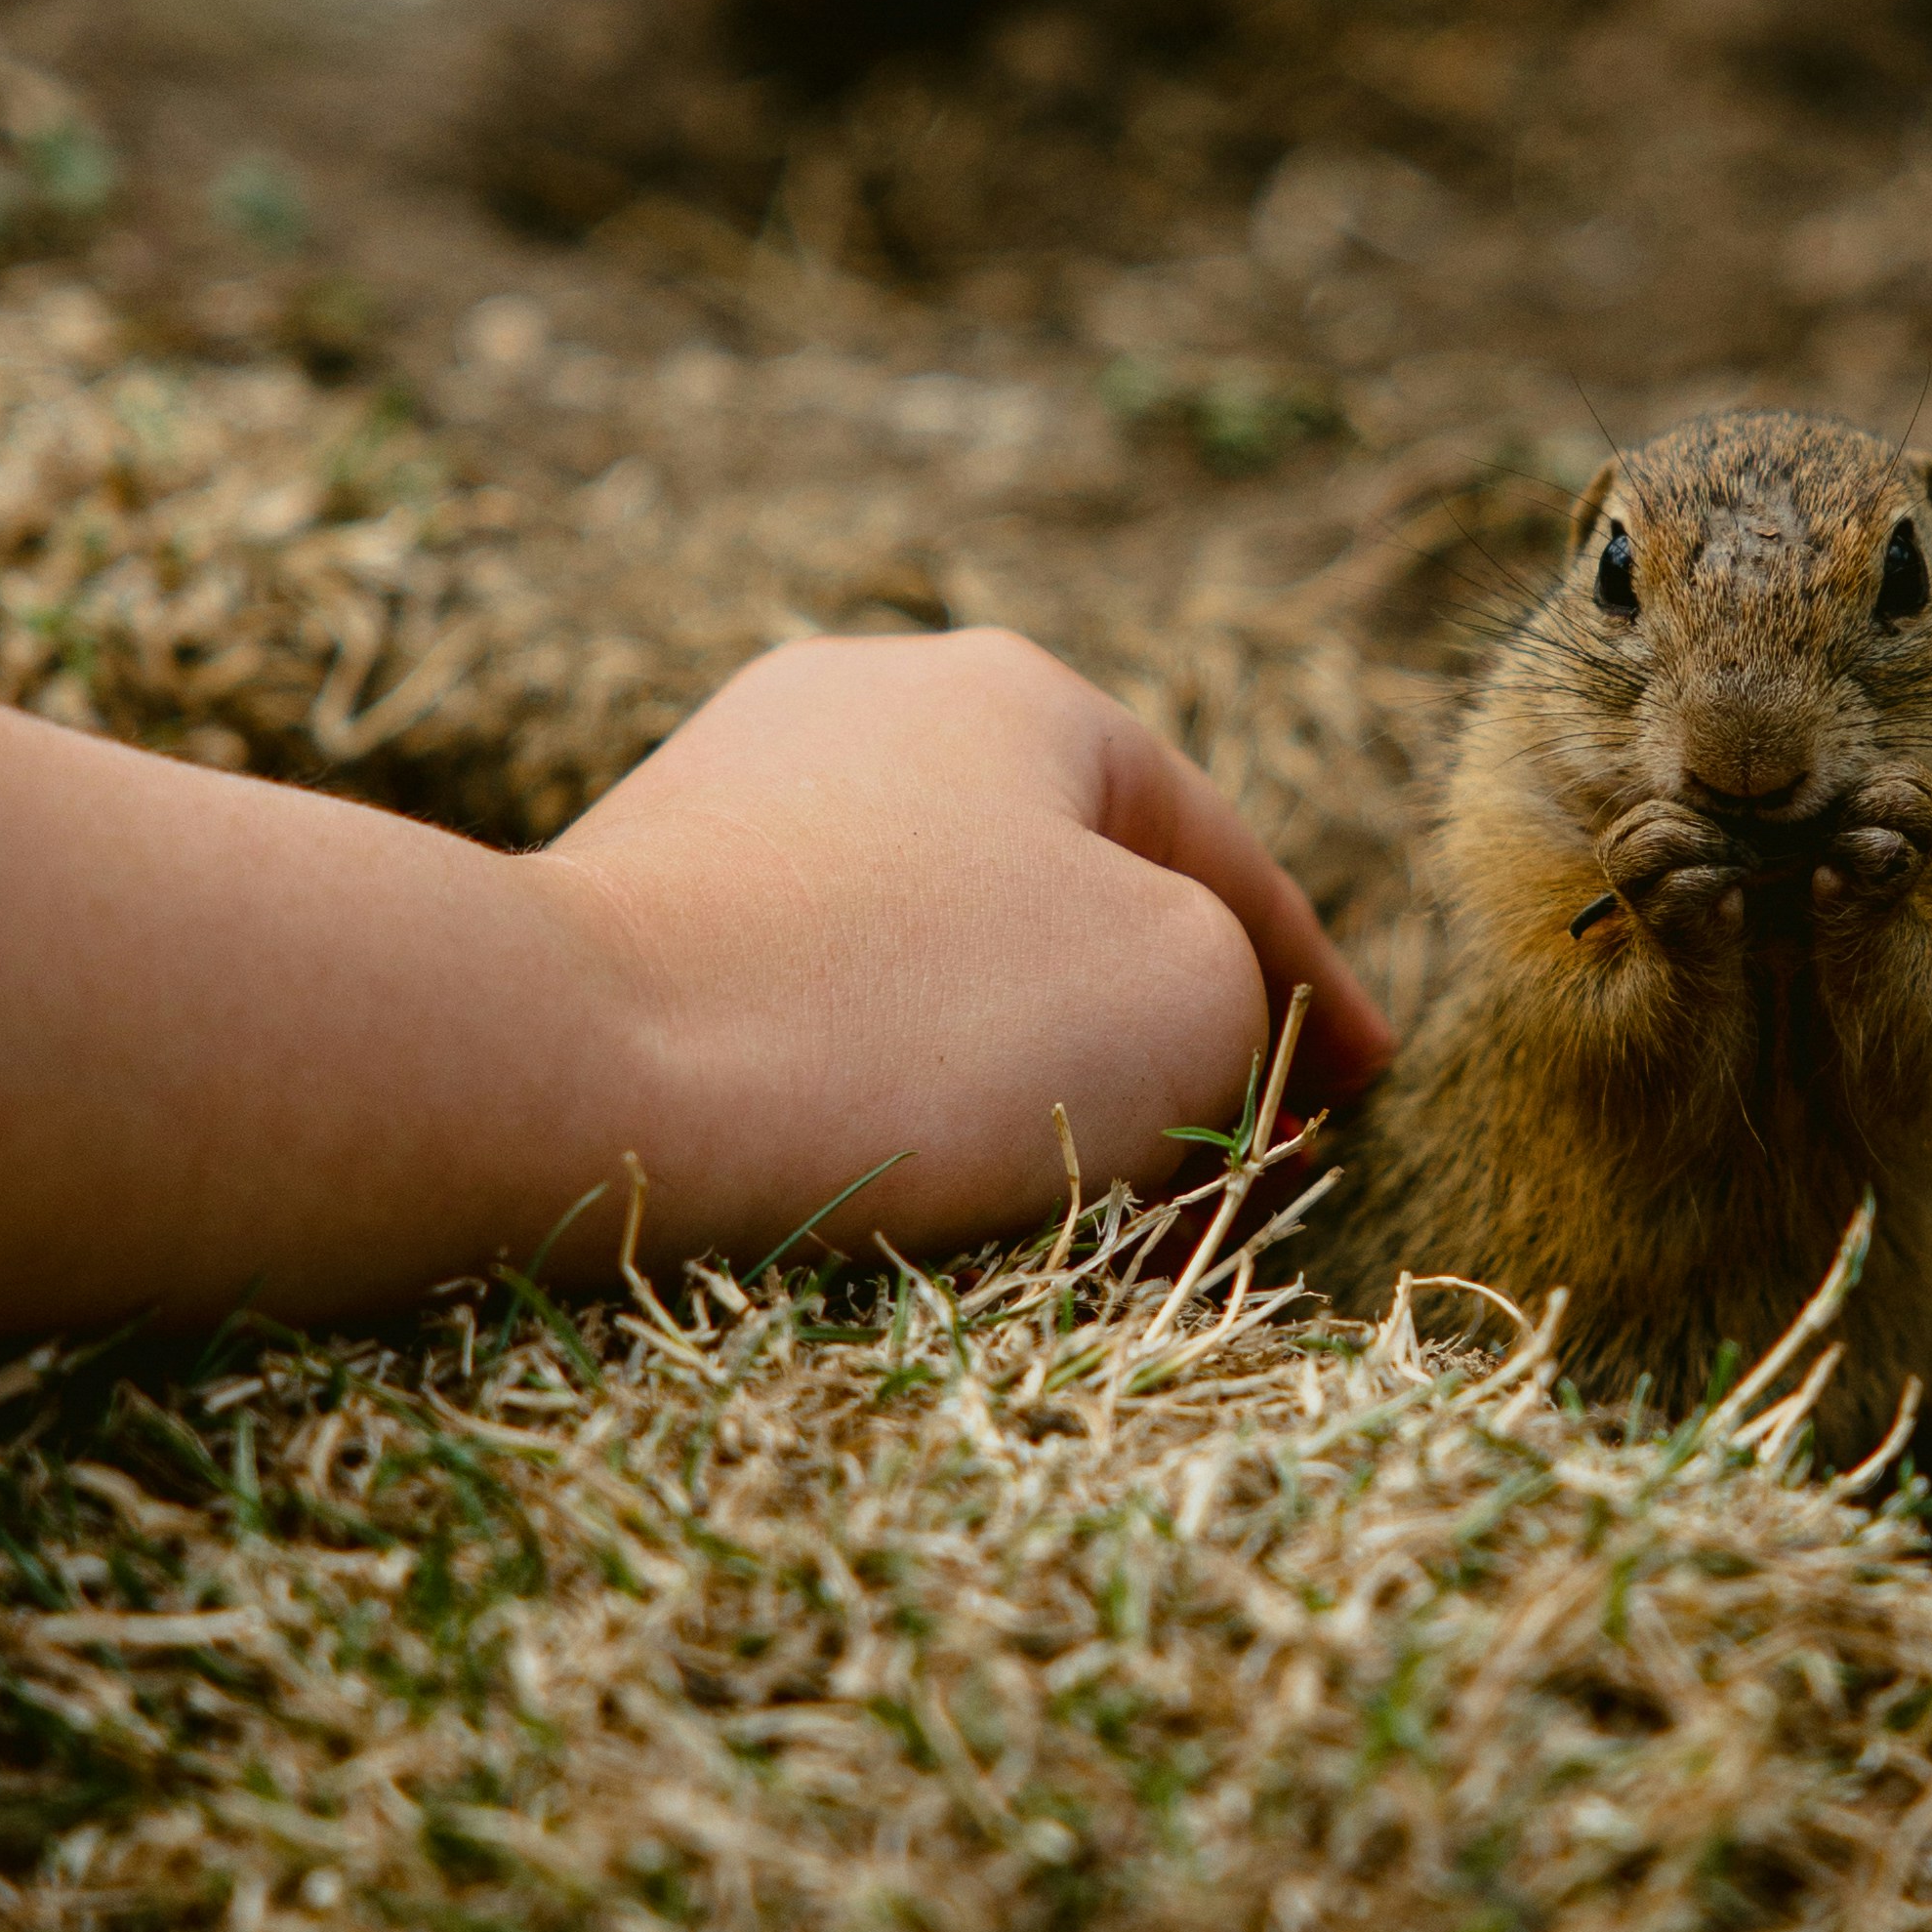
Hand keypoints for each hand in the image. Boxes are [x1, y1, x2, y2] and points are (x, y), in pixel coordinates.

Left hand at [540, 630, 1395, 1261]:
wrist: (570, 1078)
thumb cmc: (918, 1023)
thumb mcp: (1190, 999)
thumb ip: (1244, 1005)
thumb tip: (1182, 1062)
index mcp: (1020, 692)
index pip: (1223, 854)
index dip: (1318, 991)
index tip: (1361, 1095)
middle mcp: (867, 712)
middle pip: (1078, 910)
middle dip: (1172, 1056)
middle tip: (1233, 1191)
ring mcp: (731, 808)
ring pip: (950, 974)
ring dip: (1043, 1101)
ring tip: (1094, 1239)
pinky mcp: (633, 923)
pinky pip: (823, 1018)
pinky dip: (903, 1109)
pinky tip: (931, 1219)